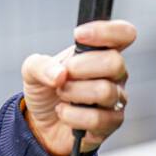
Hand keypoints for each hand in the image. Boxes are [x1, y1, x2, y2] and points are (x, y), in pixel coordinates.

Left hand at [20, 20, 135, 155]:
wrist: (42, 124)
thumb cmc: (47, 90)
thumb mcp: (32, 71)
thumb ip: (40, 65)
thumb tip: (59, 74)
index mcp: (101, 52)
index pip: (123, 33)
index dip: (106, 31)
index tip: (78, 35)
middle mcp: (114, 74)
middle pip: (116, 62)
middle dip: (82, 67)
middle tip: (64, 74)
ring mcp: (115, 99)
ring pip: (106, 91)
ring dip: (74, 92)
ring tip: (61, 93)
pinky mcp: (110, 123)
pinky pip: (98, 119)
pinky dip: (73, 116)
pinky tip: (64, 113)